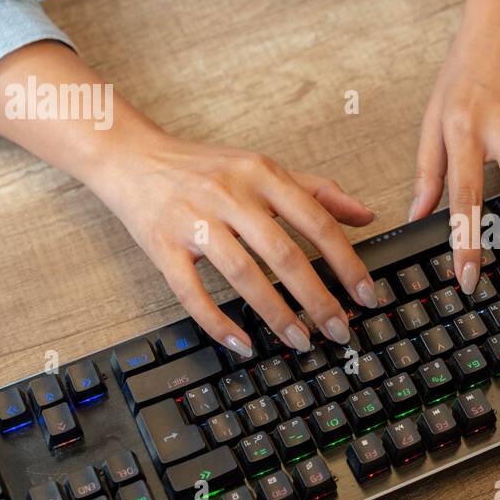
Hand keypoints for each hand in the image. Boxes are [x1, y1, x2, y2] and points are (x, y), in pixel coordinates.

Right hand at [84, 128, 376, 355]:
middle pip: (284, 254)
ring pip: (243, 275)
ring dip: (277, 314)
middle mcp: (230, 195)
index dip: (347, 262)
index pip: (317, 221)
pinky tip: (243, 343)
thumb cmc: (204, 167)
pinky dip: (217, 322)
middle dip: (318, 298)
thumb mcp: (263, 167)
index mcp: (262, 174)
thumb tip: (367, 215)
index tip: (367, 294)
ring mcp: (194, 221)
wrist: (131, 156)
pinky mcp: (162, 246)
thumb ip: (317, 190)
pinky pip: (192, 292)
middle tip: (340, 330)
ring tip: (301, 341)